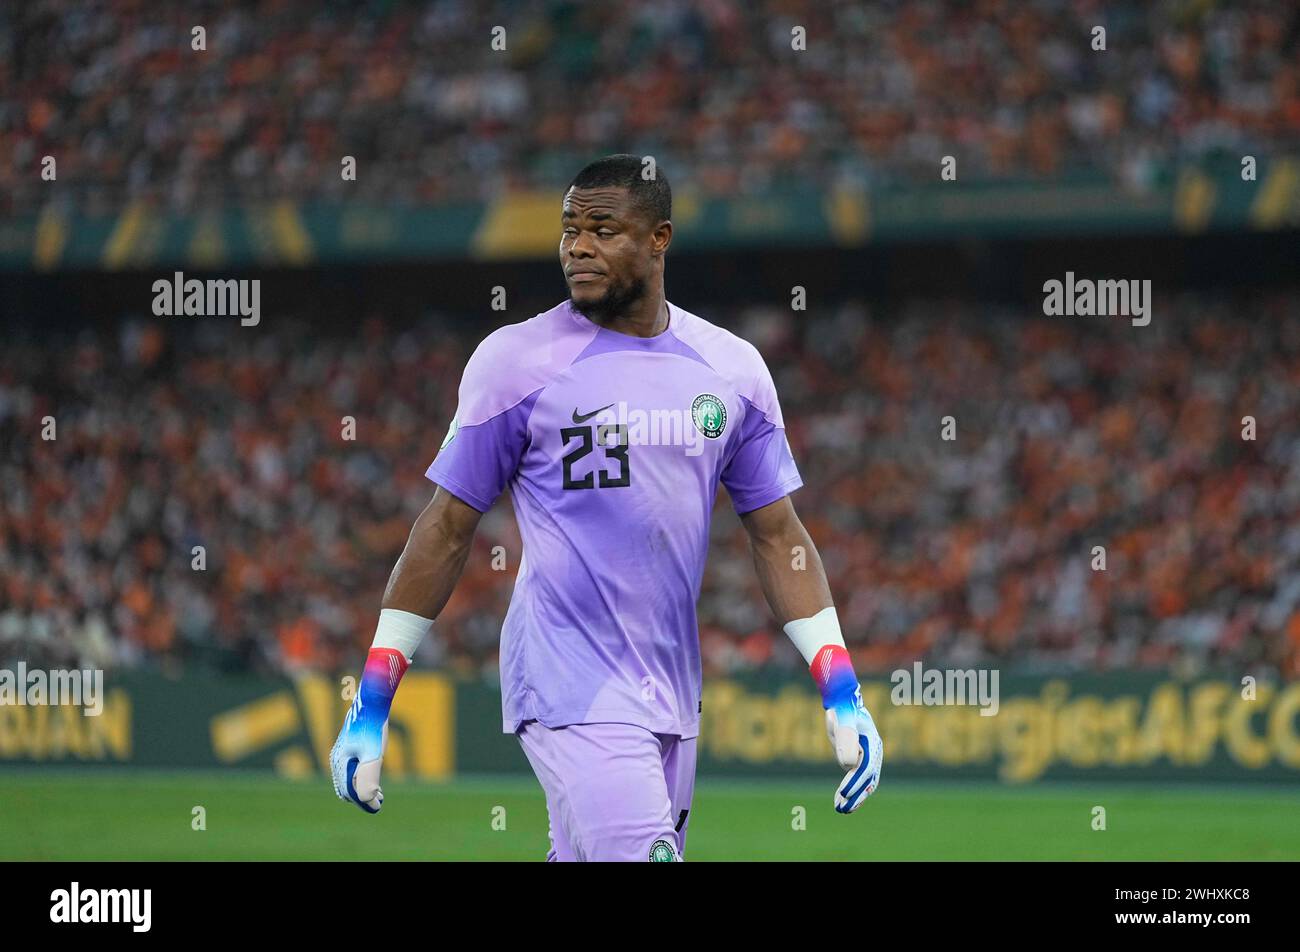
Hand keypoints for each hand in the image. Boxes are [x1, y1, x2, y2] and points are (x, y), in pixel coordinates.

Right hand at [330, 685, 389, 813]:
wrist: (371, 701)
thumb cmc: (372, 727)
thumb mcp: (373, 755)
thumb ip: (369, 778)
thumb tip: (368, 801)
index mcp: (339, 764)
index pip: (349, 792)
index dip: (364, 802)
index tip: (379, 806)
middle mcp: (336, 759)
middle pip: (346, 787)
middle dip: (361, 797)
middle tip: (380, 801)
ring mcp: (340, 752)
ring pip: (347, 778)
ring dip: (361, 788)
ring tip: (379, 793)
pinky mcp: (347, 746)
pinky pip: (349, 769)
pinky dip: (359, 778)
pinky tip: (372, 774)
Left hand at [825, 687, 883, 813]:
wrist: (844, 702)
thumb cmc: (842, 710)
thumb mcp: (843, 720)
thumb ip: (846, 739)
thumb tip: (848, 765)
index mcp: (872, 743)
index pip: (864, 768)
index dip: (854, 782)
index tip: (843, 794)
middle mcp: (874, 753)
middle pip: (867, 780)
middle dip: (855, 795)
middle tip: (841, 809)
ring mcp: (870, 758)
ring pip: (865, 783)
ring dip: (854, 797)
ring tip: (841, 809)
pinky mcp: (862, 761)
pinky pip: (861, 781)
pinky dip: (853, 792)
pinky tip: (842, 801)